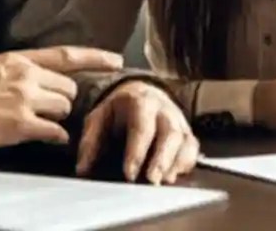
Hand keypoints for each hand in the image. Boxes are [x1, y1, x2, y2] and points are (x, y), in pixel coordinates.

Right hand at [0, 46, 122, 153]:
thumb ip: (14, 71)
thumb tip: (31, 81)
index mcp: (17, 58)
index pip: (66, 54)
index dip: (95, 56)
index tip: (115, 59)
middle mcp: (25, 75)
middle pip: (69, 87)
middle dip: (63, 100)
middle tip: (47, 109)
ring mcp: (24, 99)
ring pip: (64, 108)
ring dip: (57, 117)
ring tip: (37, 122)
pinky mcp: (19, 124)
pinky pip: (54, 131)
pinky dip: (54, 136)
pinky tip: (44, 137)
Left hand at [76, 81, 198, 184]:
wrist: (142, 93)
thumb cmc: (119, 111)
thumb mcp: (99, 118)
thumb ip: (91, 142)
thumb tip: (83, 170)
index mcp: (140, 101)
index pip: (141, 127)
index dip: (136, 151)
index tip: (129, 174)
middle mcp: (164, 110)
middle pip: (169, 133)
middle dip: (161, 159)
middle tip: (151, 181)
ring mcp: (179, 121)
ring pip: (185, 141)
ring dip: (176, 163)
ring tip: (164, 182)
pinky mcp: (187, 133)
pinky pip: (193, 148)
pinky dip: (186, 163)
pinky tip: (174, 176)